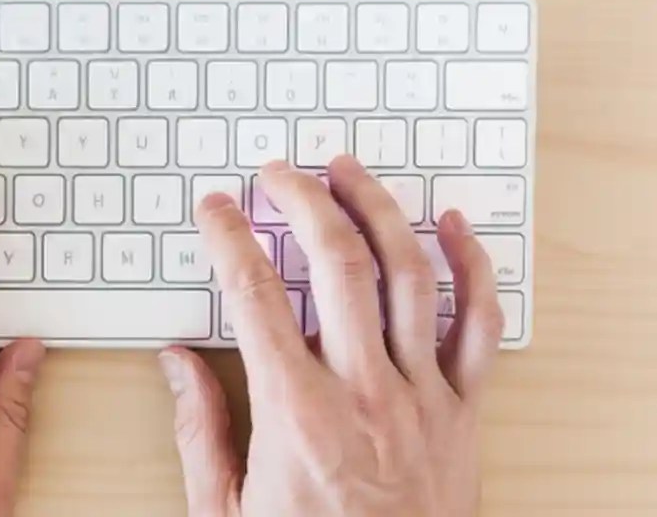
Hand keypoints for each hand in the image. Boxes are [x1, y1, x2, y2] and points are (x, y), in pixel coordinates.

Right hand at [161, 156, 504, 516]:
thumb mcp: (225, 509)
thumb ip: (199, 429)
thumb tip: (176, 364)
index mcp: (296, 415)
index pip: (254, 296)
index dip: (230, 238)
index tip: (216, 209)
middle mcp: (363, 394)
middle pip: (336, 265)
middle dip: (302, 201)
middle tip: (279, 173)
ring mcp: (422, 398)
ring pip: (408, 276)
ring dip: (378, 211)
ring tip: (348, 172)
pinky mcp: (464, 412)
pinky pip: (480, 326)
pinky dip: (473, 268)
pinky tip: (453, 226)